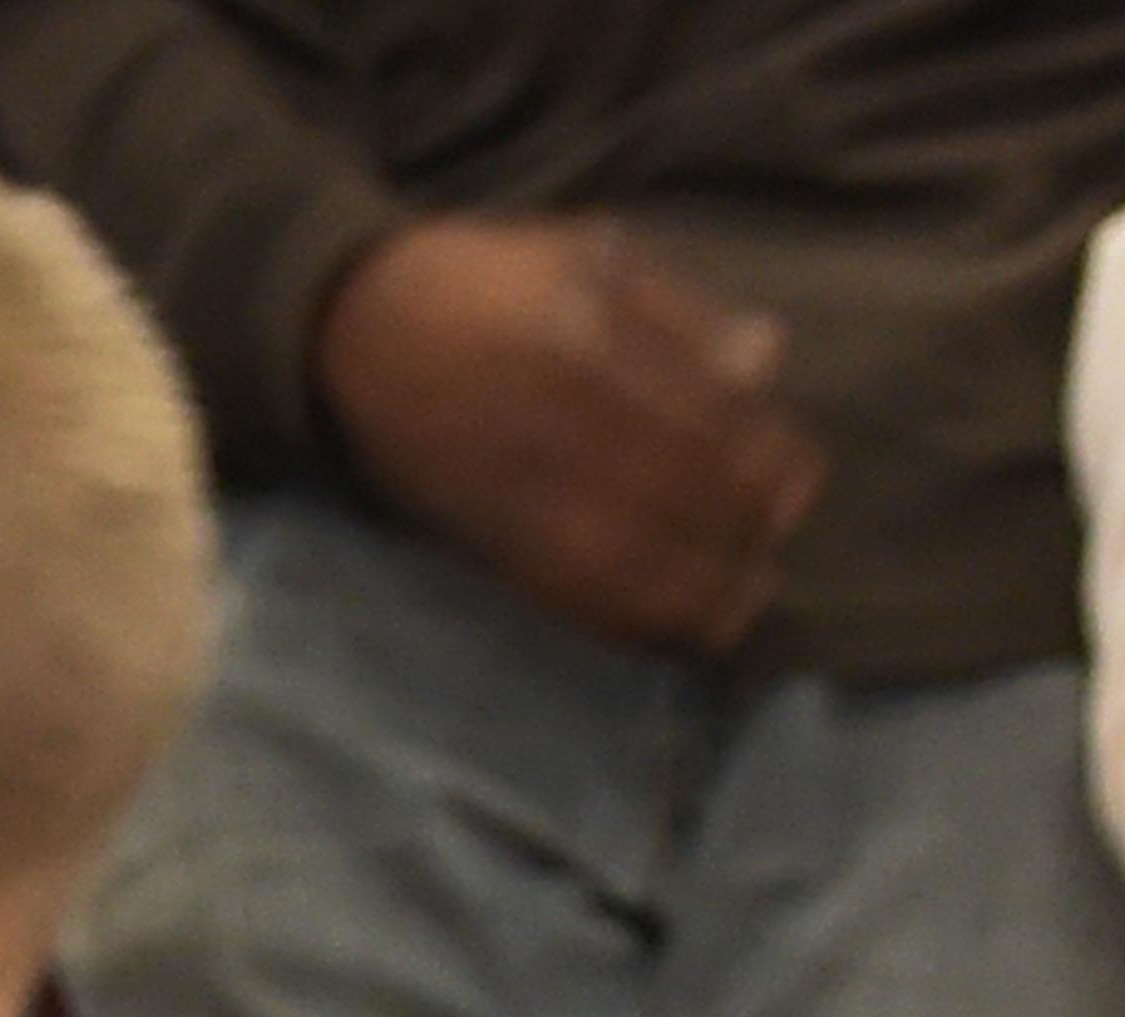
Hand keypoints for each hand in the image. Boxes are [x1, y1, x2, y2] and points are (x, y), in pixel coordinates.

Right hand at [313, 214, 819, 656]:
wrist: (351, 331)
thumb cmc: (485, 281)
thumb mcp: (586, 256)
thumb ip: (678, 310)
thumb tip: (764, 359)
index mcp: (581, 338)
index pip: (699, 413)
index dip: (761, 455)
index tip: (799, 476)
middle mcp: (546, 421)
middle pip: (673, 491)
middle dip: (739, 524)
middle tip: (778, 531)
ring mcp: (508, 486)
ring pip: (622, 558)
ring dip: (695, 589)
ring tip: (744, 597)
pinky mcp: (479, 533)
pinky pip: (562, 591)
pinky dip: (625, 617)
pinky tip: (672, 626)